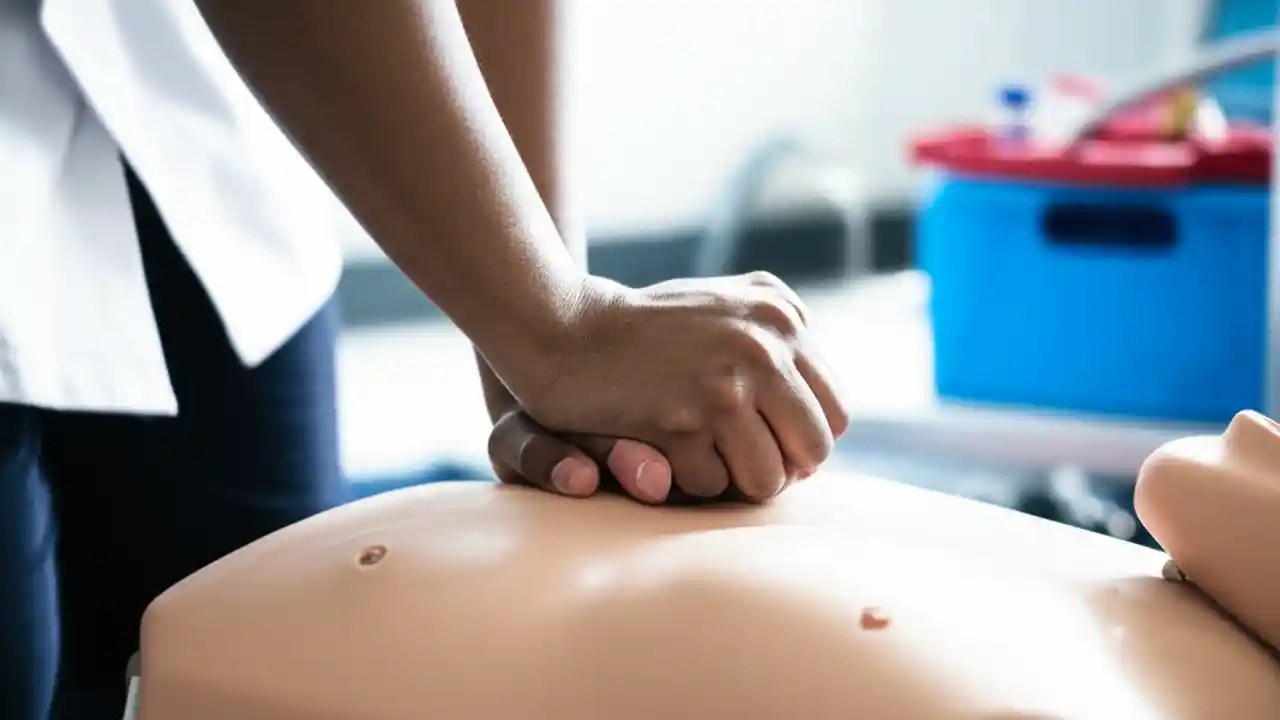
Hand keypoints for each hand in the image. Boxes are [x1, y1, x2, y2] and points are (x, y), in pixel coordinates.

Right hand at [499, 271, 848, 501]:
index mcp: (780, 317)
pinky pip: (714, 486)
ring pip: (768, 478)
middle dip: (783, 468)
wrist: (567, 325)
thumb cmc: (648, 325)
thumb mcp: (727, 303)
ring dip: (738, 482)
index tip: (771, 445)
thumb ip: (780, 331)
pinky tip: (667, 453)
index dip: (804, 440)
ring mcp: (723, 387)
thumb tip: (823, 391)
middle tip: (744, 464)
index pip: (834, 412)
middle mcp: (762, 349)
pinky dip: (691, 481)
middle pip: (814, 450)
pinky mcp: (682, 422)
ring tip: (706, 459)